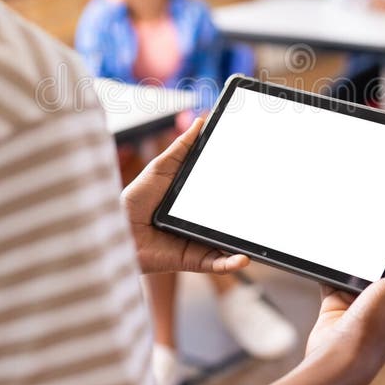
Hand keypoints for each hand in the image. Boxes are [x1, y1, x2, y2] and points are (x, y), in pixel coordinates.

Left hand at [120, 117, 249, 274]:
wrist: (118, 228)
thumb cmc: (135, 199)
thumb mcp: (161, 167)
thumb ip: (182, 148)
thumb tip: (201, 122)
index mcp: (195, 201)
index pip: (223, 195)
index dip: (240, 189)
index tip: (257, 178)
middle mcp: (200, 223)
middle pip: (230, 221)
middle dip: (249, 219)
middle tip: (266, 208)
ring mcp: (199, 241)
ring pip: (228, 244)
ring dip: (246, 244)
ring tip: (262, 238)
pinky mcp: (193, 259)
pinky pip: (216, 263)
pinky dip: (231, 262)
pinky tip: (243, 257)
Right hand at [303, 237, 384, 384]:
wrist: (337, 356)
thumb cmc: (373, 331)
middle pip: (381, 266)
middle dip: (374, 252)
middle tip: (369, 235)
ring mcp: (361, 303)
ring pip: (356, 271)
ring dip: (350, 262)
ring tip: (347, 249)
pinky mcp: (338, 303)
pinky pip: (333, 279)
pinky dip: (329, 271)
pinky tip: (328, 262)